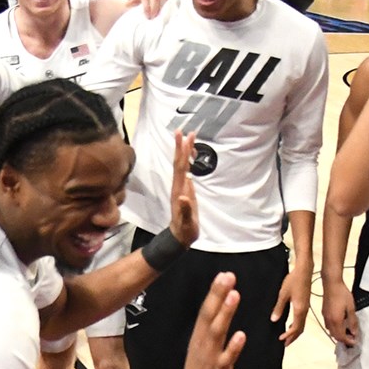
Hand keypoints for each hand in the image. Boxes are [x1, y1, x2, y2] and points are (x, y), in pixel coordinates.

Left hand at [168, 131, 198, 246]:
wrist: (179, 236)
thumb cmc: (185, 230)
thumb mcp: (187, 222)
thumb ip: (185, 209)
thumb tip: (183, 196)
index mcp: (179, 190)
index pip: (180, 167)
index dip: (182, 152)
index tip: (184, 137)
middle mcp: (178, 186)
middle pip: (179, 162)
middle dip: (182, 147)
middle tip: (186, 131)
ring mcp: (180, 187)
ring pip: (181, 166)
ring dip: (184, 152)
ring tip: (189, 138)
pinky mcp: (184, 190)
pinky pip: (185, 171)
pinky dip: (187, 161)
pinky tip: (190, 156)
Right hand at [176, 272, 245, 368]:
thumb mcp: (205, 354)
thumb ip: (212, 336)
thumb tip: (220, 318)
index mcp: (199, 340)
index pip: (207, 312)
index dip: (215, 293)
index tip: (224, 274)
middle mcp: (202, 346)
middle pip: (209, 316)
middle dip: (218, 295)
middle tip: (227, 275)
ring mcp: (209, 360)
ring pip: (217, 333)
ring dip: (225, 314)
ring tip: (234, 295)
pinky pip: (225, 359)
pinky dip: (232, 347)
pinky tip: (241, 335)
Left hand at [272, 263, 309, 342]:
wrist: (304, 270)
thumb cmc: (293, 280)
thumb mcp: (283, 294)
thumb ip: (278, 308)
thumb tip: (274, 320)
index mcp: (299, 310)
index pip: (295, 328)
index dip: (288, 335)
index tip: (280, 339)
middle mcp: (304, 311)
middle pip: (300, 329)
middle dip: (293, 337)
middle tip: (285, 344)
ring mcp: (306, 307)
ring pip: (302, 324)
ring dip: (295, 332)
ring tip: (288, 337)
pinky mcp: (306, 304)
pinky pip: (302, 319)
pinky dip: (297, 325)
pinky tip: (291, 324)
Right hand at [322, 281, 357, 345]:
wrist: (331, 284)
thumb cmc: (342, 294)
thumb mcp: (351, 308)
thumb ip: (352, 321)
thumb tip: (354, 332)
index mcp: (336, 321)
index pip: (341, 337)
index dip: (348, 341)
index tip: (355, 342)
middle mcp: (329, 321)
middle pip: (335, 336)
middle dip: (343, 339)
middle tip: (352, 338)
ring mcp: (325, 317)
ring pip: (331, 331)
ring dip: (339, 335)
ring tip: (347, 332)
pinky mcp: (324, 313)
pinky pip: (328, 326)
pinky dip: (335, 329)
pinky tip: (340, 324)